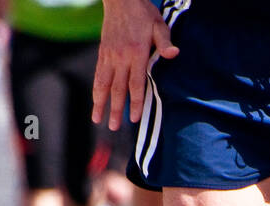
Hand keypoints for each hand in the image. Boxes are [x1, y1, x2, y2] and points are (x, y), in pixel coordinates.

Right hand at [93, 0, 178, 130]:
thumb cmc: (143, 13)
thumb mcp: (159, 25)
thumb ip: (164, 42)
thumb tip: (173, 54)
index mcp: (136, 53)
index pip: (136, 84)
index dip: (136, 103)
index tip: (135, 119)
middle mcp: (121, 57)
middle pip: (118, 88)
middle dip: (115, 110)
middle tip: (113, 127)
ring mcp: (109, 56)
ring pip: (104, 84)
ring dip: (100, 103)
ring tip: (97, 120)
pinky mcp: (102, 53)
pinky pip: (98, 75)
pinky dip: (96, 90)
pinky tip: (95, 101)